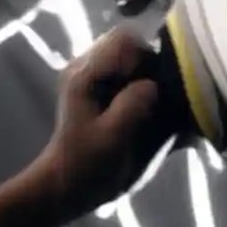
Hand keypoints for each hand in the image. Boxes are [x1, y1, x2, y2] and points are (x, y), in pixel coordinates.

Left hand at [37, 29, 160, 216]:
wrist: (66, 187)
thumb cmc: (86, 165)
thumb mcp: (112, 139)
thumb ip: (132, 106)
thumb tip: (154, 85)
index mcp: (84, 74)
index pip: (124, 39)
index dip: (147, 58)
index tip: (156, 86)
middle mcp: (87, 67)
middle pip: (131, 45)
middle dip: (152, 68)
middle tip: (160, 99)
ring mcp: (93, 77)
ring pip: (134, 59)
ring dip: (150, 79)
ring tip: (155, 106)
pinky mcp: (102, 90)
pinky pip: (131, 74)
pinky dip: (144, 87)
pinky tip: (148, 110)